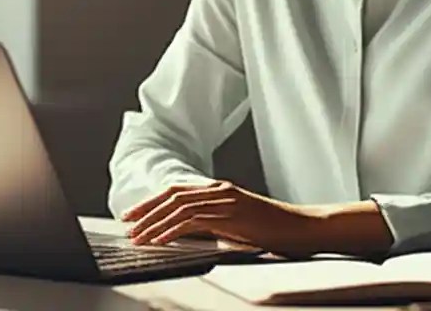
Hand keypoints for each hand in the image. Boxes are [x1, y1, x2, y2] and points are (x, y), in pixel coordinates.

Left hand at [121, 180, 324, 257]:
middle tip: (127, 224)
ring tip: (138, 237)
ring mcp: (226, 200)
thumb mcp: (238, 223)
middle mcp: (220, 190)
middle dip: (146, 210)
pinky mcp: (231, 215)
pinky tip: (161, 240)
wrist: (303, 228)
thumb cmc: (275, 230)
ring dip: (154, 223)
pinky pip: (194, 221)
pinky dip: (172, 230)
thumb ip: (214, 223)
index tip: (134, 215)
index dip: (153, 202)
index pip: (177, 192)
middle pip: (172, 195)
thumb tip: (188, 232)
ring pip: (179, 207)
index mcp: (220, 190)